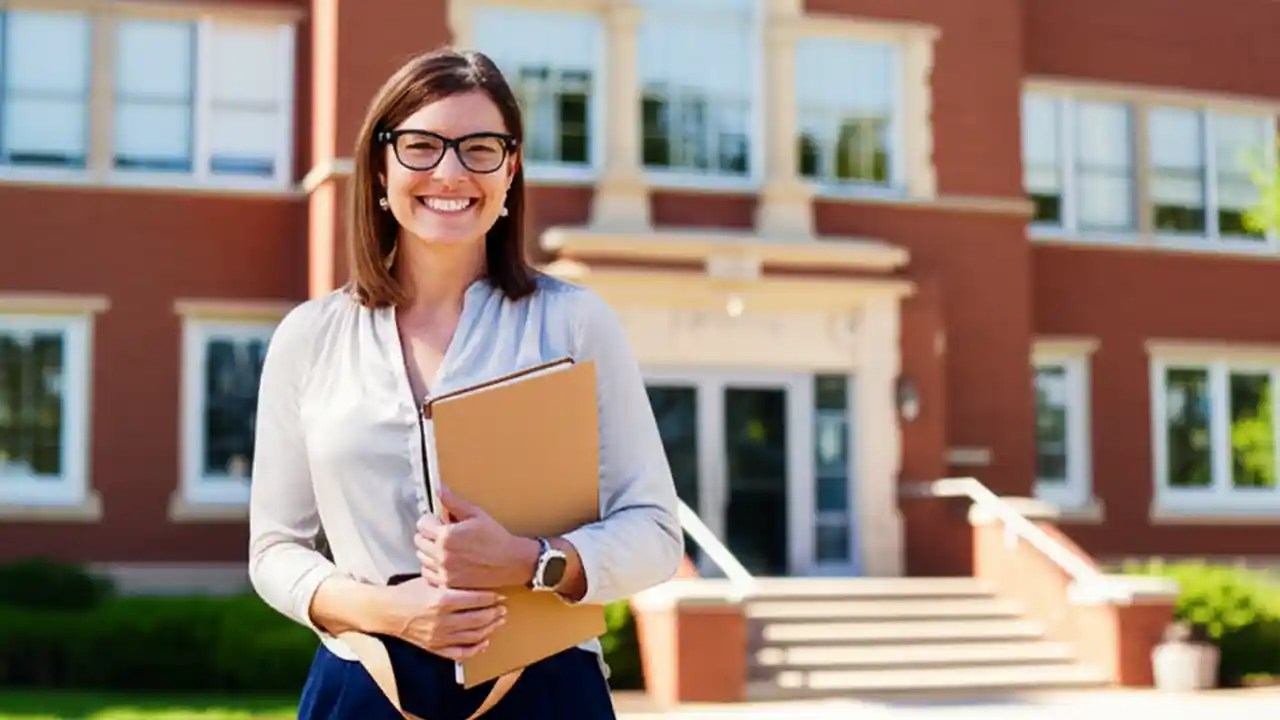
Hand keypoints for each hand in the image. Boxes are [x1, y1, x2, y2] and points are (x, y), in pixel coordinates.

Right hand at [380, 576, 506, 660]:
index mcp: (441, 600)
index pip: (475, 599)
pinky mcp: (435, 648)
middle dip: (495, 614)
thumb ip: (450, 581)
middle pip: (478, 619)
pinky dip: (475, 649)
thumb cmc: (408, 592)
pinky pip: (460, 653)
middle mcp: (442, 620)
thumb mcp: (430, 580)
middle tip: (503, 609)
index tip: (501, 595)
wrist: (387, 611)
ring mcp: (439, 636)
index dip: (492, 598)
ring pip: (473, 636)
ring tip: (498, 622)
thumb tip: (474, 576)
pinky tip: (484, 642)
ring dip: (490, 629)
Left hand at [415, 485, 537, 589]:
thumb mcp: (476, 514)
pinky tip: (446, 562)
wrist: (510, 562)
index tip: (439, 521)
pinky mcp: (447, 583)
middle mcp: (441, 554)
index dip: (431, 520)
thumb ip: (454, 502)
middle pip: (419, 540)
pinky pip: (428, 574)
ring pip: (421, 557)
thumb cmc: (495, 537)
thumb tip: (439, 489)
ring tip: (445, 548)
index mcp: (446, 535)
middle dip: (429, 534)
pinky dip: (433, 567)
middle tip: (443, 534)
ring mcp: (443, 571)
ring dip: (429, 551)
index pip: (422, 523)